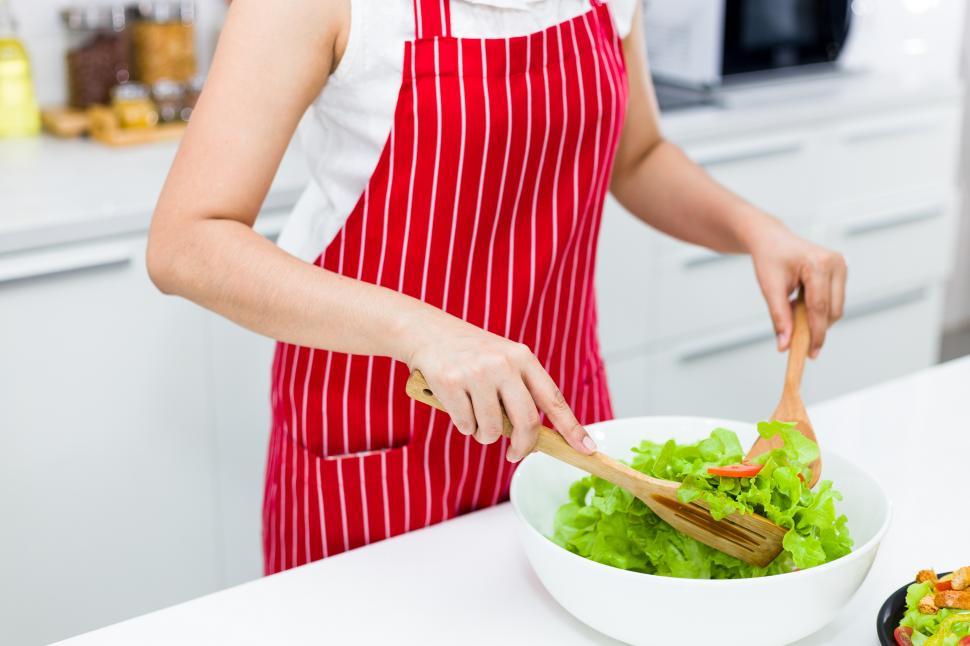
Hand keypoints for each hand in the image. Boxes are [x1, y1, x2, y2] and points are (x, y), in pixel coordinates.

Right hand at [402, 311, 595, 462]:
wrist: (427, 331)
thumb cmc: (470, 353)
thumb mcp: (502, 359)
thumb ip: (520, 390)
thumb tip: (534, 437)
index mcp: (522, 357)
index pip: (553, 399)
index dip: (571, 428)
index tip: (586, 450)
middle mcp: (503, 363)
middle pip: (526, 421)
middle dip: (522, 446)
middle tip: (515, 454)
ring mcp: (477, 373)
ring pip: (491, 430)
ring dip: (483, 434)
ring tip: (474, 415)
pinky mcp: (451, 382)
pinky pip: (465, 425)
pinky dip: (463, 424)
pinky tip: (456, 404)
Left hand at [746, 222, 846, 357]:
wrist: (771, 239)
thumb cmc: (769, 259)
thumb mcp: (770, 288)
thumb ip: (779, 317)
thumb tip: (785, 345)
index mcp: (819, 264)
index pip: (820, 307)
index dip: (816, 333)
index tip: (811, 353)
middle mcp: (836, 263)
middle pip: (832, 310)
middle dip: (816, 328)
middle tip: (796, 339)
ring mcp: (842, 266)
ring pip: (836, 308)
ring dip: (817, 318)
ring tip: (793, 308)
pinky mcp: (841, 271)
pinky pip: (834, 300)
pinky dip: (819, 309)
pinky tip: (800, 302)